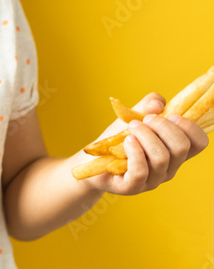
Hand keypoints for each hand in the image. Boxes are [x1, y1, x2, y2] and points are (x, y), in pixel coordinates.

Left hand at [85, 93, 207, 194]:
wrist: (93, 158)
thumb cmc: (118, 138)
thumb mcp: (134, 115)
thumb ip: (149, 104)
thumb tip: (158, 105)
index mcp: (175, 152)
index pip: (199, 143)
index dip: (190, 127)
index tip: (171, 115)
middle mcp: (169, 168)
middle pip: (181, 147)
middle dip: (162, 126)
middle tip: (145, 119)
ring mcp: (153, 180)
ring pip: (161, 157)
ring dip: (145, 135)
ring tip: (131, 127)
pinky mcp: (133, 186)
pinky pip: (141, 170)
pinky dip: (134, 150)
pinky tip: (126, 141)